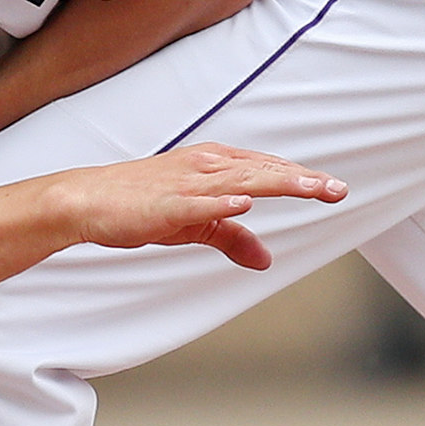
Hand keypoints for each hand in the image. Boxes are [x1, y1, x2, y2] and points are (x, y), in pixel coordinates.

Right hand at [49, 142, 348, 269]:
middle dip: (302, 180)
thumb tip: (265, 259)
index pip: (267, 169)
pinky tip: (245, 200)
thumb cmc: (140, 206)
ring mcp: (185, 182)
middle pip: (263, 171)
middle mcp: (205, 167)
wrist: (86, 201)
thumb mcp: (195, 224)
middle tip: (337, 190)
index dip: (301, 179)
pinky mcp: (164, 203)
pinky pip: (197, 201)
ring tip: (309, 187)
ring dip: (276, 182)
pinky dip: (222, 199)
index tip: (334, 189)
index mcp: (214, 166)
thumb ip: (231, 237)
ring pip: (239, 180)